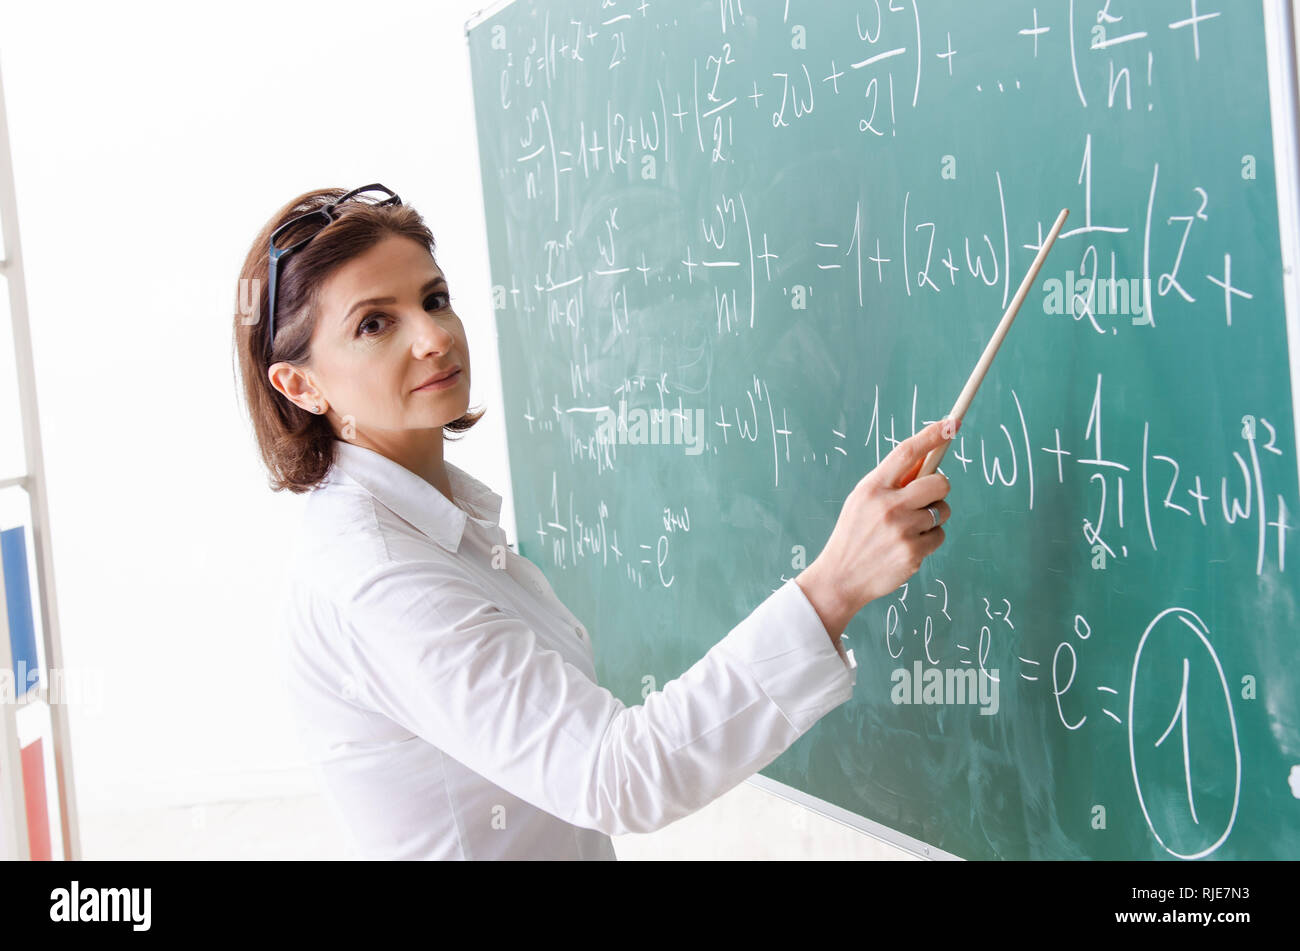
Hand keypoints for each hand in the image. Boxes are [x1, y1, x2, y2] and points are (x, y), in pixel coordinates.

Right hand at [796, 418, 955, 637]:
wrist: (840, 577)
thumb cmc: (854, 534)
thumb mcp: (862, 500)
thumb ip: (892, 481)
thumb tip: (927, 458)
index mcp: (871, 488)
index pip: (906, 452)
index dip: (932, 435)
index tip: (951, 424)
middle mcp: (887, 506)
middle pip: (939, 482)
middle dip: (940, 487)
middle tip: (929, 497)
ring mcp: (902, 531)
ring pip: (942, 511)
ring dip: (934, 517)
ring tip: (911, 528)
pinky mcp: (913, 554)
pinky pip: (940, 536)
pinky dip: (930, 540)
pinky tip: (908, 547)